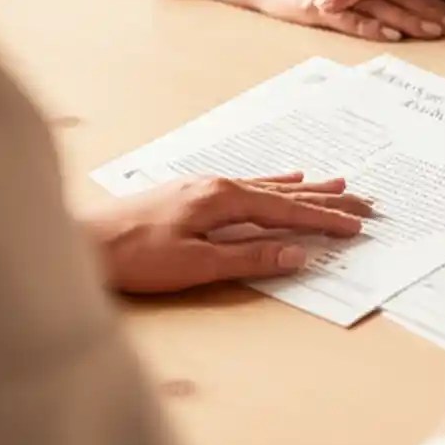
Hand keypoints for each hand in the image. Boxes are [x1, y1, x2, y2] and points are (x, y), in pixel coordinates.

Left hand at [84, 173, 369, 293]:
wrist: (81, 242)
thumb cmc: (134, 257)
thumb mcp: (195, 265)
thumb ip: (249, 258)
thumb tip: (297, 254)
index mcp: (222, 200)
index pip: (286, 210)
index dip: (324, 219)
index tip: (358, 224)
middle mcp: (217, 185)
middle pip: (284, 192)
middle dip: (326, 199)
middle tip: (364, 200)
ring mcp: (203, 186)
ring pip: (267, 185)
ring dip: (305, 188)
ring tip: (337, 182)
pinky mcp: (191, 193)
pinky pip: (247, 184)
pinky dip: (273, 183)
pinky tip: (282, 179)